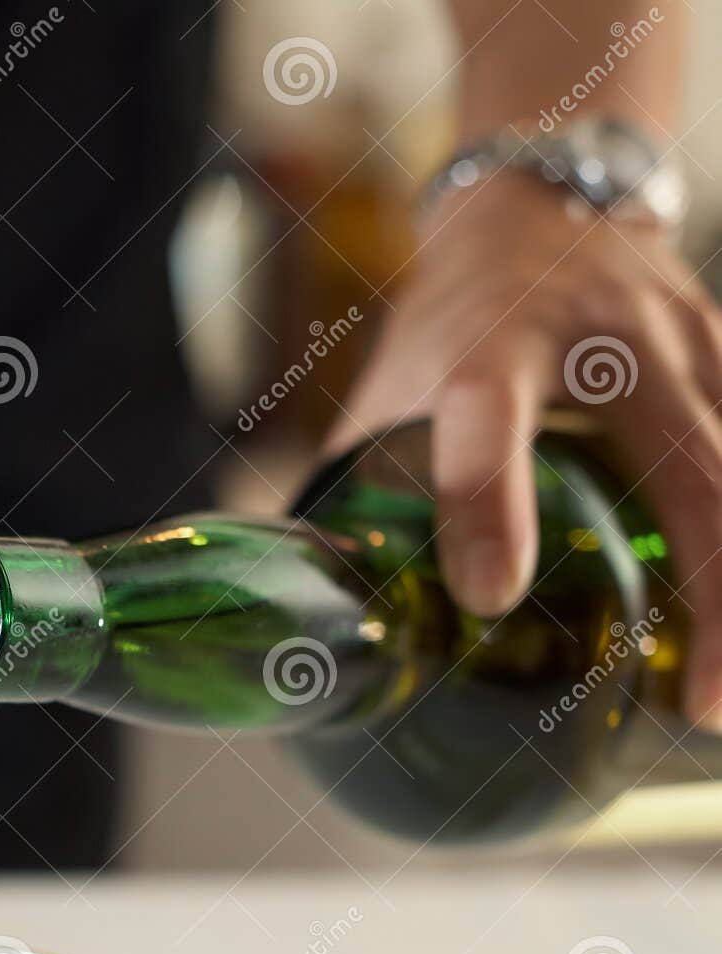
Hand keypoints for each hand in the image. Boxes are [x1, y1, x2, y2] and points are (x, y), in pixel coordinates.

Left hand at [325, 173, 721, 729]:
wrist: (543, 203)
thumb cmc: (456, 319)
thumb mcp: (398, 381)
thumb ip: (365, 484)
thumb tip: (316, 612)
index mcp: (494, 342)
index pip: (485, 417)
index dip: (487, 504)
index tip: (491, 597)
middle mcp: (608, 339)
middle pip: (685, 464)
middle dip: (709, 589)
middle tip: (704, 705)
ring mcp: (691, 344)